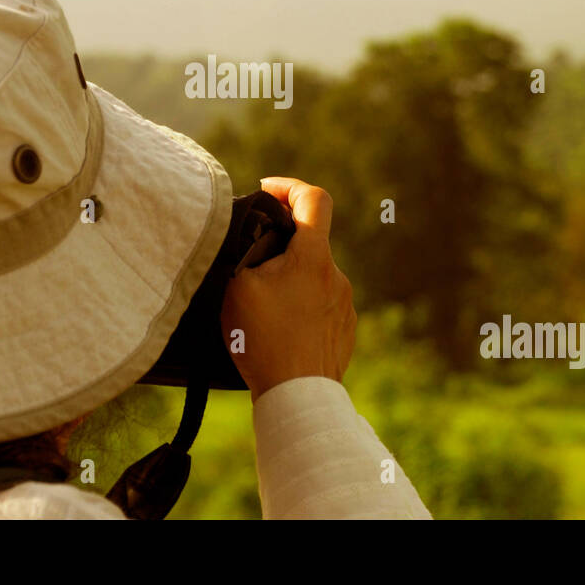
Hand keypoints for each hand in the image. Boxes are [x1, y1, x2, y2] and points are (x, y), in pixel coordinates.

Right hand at [220, 177, 356, 400]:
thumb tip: (250, 237)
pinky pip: (321, 307)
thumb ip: (244, 251)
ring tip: (261, 310)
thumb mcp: (238, 286)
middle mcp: (337, 276)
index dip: (289, 186)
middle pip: (309, 243)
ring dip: (290, 283)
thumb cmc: (264, 340)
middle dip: (279, 248)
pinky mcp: (345, 332)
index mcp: (313, 257)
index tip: (266, 191)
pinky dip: (300, 310)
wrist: (298, 398)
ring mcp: (345, 306)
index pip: (314, 198)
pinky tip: (279, 332)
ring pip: (313, 278)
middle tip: (250, 269)